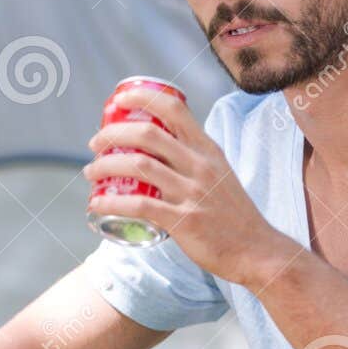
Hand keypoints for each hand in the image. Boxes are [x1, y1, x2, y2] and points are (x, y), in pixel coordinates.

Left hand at [83, 87, 296, 288]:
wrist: (257, 250)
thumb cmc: (233, 213)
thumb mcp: (219, 173)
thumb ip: (194, 157)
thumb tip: (162, 144)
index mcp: (207, 149)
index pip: (173, 109)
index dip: (142, 98)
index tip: (119, 99)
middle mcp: (199, 165)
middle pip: (147, 134)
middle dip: (112, 134)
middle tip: (95, 143)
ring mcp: (192, 192)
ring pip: (138, 165)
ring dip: (106, 166)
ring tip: (91, 172)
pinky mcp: (184, 220)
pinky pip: (139, 205)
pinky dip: (112, 202)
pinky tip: (96, 204)